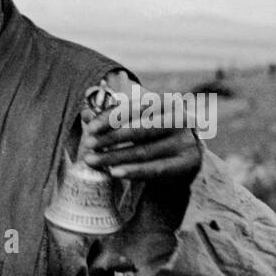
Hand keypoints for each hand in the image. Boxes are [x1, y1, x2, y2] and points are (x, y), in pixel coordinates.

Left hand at [81, 105, 199, 185]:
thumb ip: (115, 118)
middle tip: (88, 144)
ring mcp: (186, 142)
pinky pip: (156, 169)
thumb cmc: (156, 137)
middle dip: (111, 137)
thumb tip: (86, 113)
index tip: (90, 127)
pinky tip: (114, 173)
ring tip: (92, 160)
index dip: (111, 117)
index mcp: (168, 103)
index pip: (136, 108)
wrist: (189, 160)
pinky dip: (133, 171)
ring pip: (144, 150)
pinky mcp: (187, 164)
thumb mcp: (139, 123)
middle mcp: (180, 119)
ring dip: (115, 156)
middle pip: (141, 129)